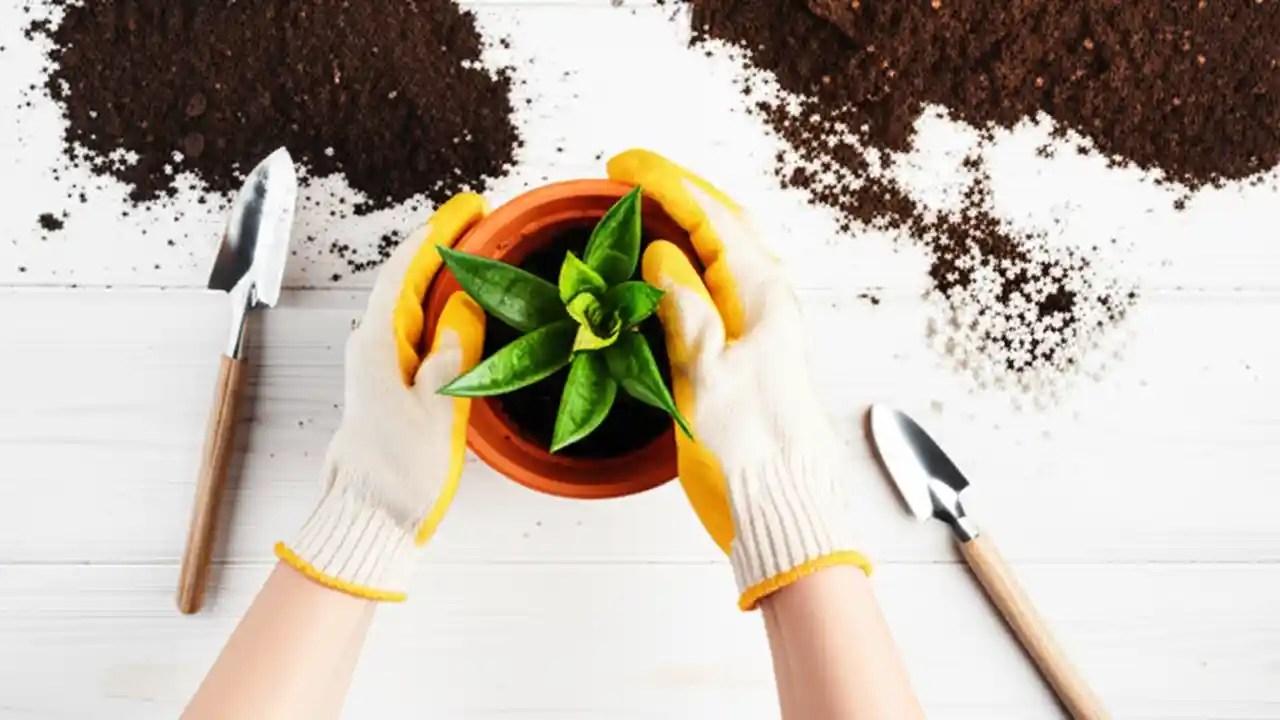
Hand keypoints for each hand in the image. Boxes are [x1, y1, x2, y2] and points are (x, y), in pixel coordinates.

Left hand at [275, 194, 486, 601]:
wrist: (370, 518)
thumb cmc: (398, 471)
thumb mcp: (436, 412)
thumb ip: (450, 358)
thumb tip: (464, 313)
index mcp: (377, 345)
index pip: (405, 271)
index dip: (436, 234)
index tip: (466, 209)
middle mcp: (372, 347)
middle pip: (407, 280)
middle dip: (443, 246)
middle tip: (482, 221)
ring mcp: (378, 364)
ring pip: (413, 304)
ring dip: (444, 276)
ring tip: (481, 253)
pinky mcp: (389, 382)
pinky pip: (417, 331)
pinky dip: (441, 310)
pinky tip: (465, 308)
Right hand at [607, 150, 869, 609]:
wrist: (783, 512)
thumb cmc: (750, 451)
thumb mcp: (707, 376)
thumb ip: (684, 311)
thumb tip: (662, 256)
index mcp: (761, 297)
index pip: (711, 217)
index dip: (665, 183)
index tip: (623, 165)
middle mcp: (766, 304)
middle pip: (725, 224)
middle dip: (678, 192)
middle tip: (631, 176)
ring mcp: (759, 328)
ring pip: (722, 255)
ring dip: (685, 225)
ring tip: (642, 210)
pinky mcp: (748, 355)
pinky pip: (716, 288)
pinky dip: (687, 266)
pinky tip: (666, 273)